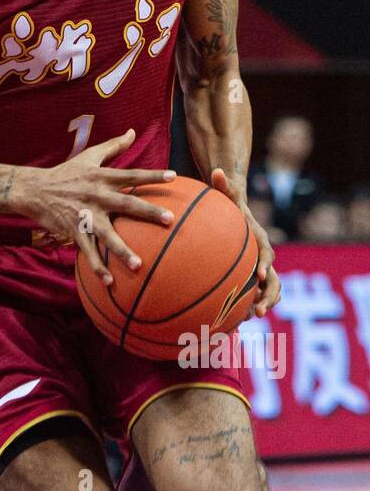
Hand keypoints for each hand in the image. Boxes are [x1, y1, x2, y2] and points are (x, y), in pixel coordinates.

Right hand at [22, 129, 175, 282]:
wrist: (35, 189)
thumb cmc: (65, 172)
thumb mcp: (88, 156)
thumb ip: (113, 146)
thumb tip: (132, 131)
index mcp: (102, 177)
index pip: (132, 175)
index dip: (153, 175)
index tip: (173, 176)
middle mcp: (97, 195)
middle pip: (127, 204)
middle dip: (148, 213)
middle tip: (170, 220)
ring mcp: (85, 215)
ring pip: (107, 235)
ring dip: (122, 250)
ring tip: (138, 265)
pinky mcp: (74, 230)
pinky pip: (88, 251)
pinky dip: (97, 266)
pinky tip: (110, 282)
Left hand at [211, 168, 280, 316]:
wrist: (237, 217)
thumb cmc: (231, 206)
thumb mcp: (228, 195)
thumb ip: (223, 185)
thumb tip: (216, 169)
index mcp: (260, 241)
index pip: (267, 254)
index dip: (266, 264)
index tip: (261, 275)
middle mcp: (264, 258)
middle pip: (275, 281)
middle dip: (270, 297)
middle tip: (260, 311)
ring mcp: (259, 271)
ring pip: (268, 293)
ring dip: (262, 306)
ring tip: (250, 318)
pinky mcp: (250, 280)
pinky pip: (253, 297)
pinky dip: (247, 307)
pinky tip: (232, 321)